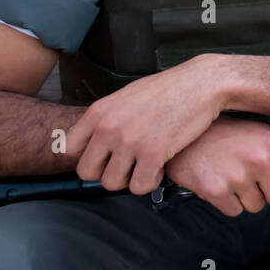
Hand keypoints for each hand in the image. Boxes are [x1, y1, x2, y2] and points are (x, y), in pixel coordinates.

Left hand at [67, 56, 225, 194]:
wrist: (200, 83)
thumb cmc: (168, 89)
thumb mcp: (126, 96)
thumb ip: (108, 117)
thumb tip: (96, 138)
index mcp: (99, 112)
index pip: (68, 148)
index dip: (87, 156)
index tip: (103, 157)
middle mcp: (108, 127)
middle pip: (87, 172)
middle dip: (106, 173)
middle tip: (126, 166)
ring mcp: (129, 141)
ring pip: (112, 183)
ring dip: (129, 180)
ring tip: (145, 166)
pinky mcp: (153, 153)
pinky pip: (139, 186)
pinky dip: (150, 182)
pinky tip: (159, 168)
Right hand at [165, 119, 269, 216]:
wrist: (181, 138)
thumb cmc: (221, 133)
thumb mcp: (258, 128)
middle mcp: (257, 160)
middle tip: (254, 178)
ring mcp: (237, 177)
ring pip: (257, 207)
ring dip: (248, 197)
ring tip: (234, 177)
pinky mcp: (217, 192)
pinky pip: (235, 211)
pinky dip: (229, 203)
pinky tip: (222, 183)